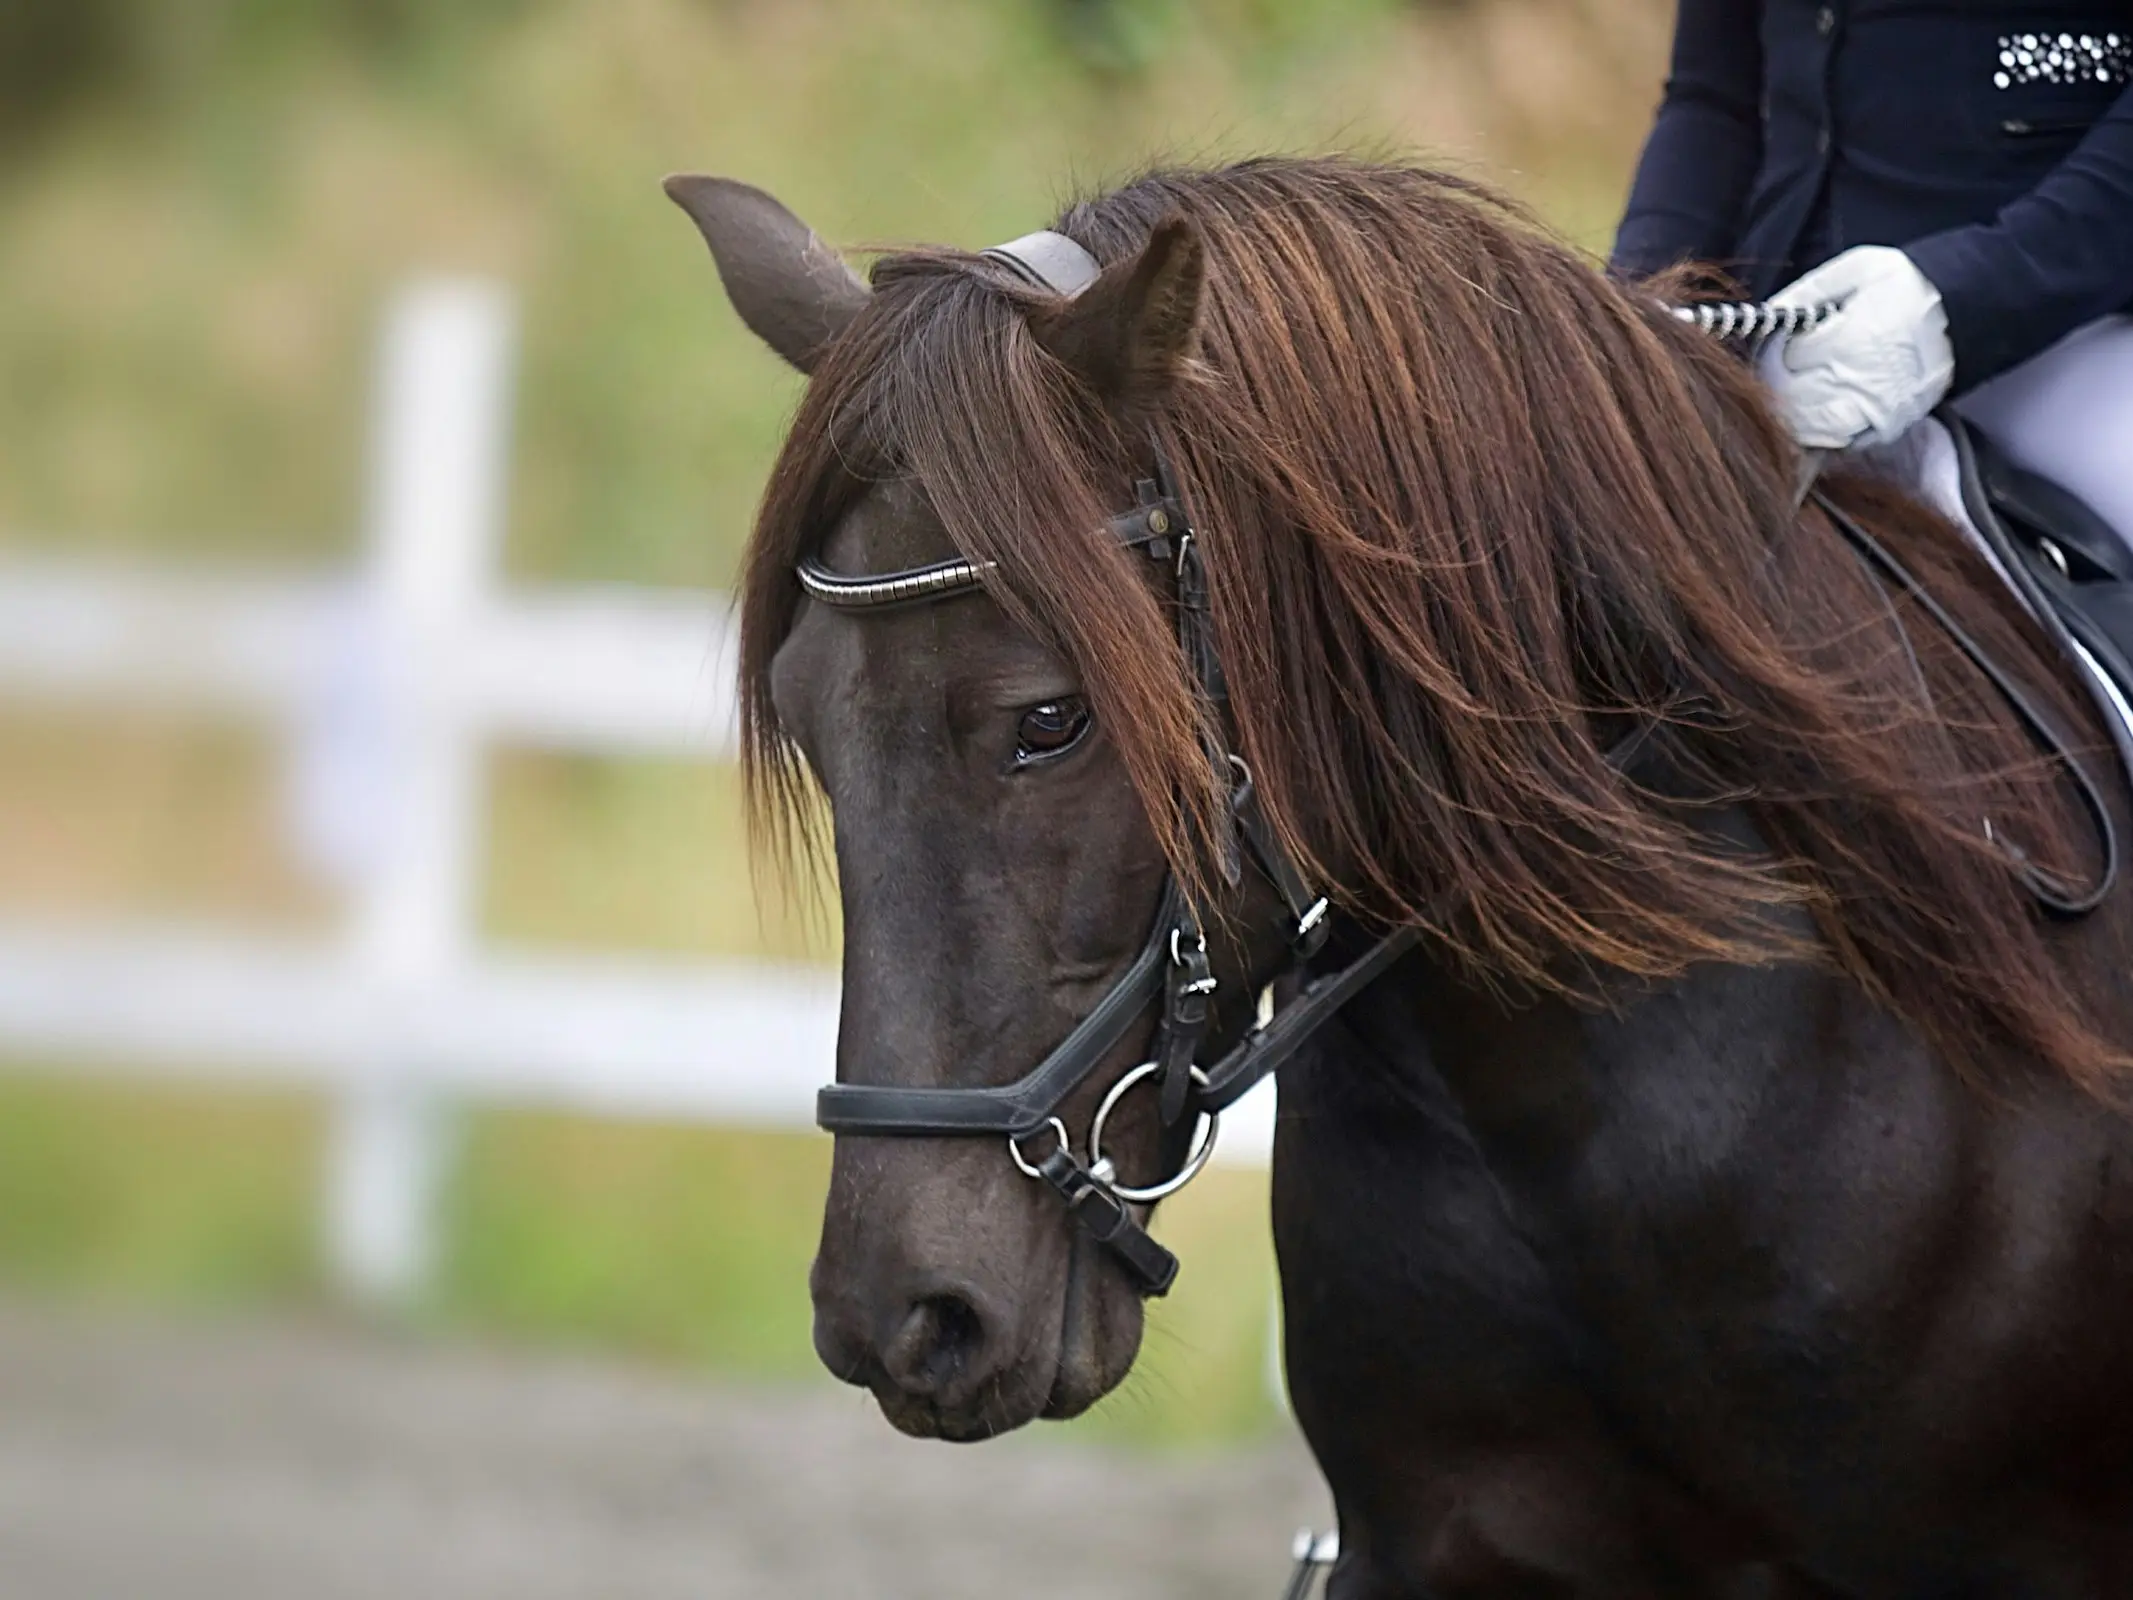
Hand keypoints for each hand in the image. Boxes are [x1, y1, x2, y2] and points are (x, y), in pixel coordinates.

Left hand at [1760, 245, 1955, 450]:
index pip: (1785, 361)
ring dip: (1796, 411)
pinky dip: (1823, 429)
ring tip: (1805, 383)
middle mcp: (1863, 383)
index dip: (1775, 351)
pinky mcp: (1889, 427)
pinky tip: (1827, 403)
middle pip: (1791, 400)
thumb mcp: (1858, 269)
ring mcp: (1877, 411)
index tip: (1783, 340)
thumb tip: (1768, 314)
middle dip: (1780, 383)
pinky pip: (1839, 442)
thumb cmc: (1908, 284)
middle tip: (1788, 365)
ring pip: (1810, 429)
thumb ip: (1807, 292)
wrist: (1968, 309)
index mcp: (1853, 340)